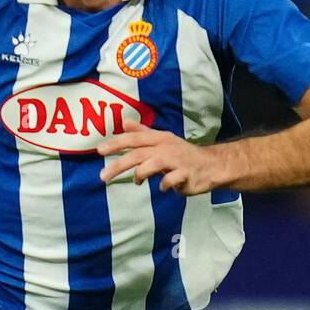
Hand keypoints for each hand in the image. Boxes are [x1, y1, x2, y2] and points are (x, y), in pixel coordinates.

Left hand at [97, 128, 220, 194]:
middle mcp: (166, 147)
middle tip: (103, 176)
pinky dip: (164, 184)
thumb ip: (142, 133)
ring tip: (138, 182)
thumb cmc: (182, 155)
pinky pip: (171, 179)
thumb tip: (124, 122)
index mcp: (159, 139)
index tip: (99, 150)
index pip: (134, 139)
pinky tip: (162, 187)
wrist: (210, 166)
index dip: (116, 143)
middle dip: (119, 164)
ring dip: (140, 174)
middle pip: (139, 153)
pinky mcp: (186, 174)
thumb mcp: (162, 140)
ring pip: (153, 164)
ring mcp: (177, 161)